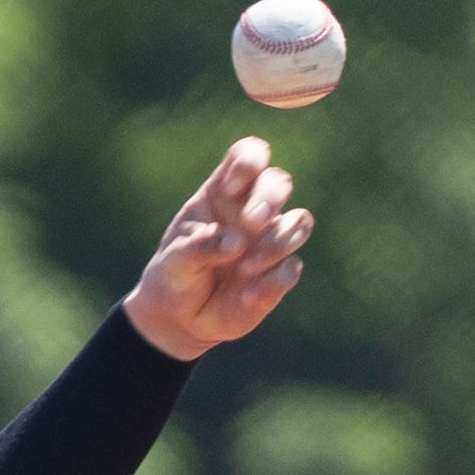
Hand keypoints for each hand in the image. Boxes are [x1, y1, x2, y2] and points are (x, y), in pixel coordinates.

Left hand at [124, 138, 312, 360]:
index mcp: (223, 193)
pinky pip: (292, 268)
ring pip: (300, 221)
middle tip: (252, 222)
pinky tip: (246, 295)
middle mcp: (252, 211)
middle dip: (270, 197)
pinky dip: (274, 281)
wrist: (179, 319)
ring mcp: (270, 242)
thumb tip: (238, 243)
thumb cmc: (176, 274)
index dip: (249, 161)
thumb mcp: (174, 260)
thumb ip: (200, 245)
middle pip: (280, 181)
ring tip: (244, 268)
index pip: (249, 155)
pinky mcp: (279, 275)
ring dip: (276, 242)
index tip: (231, 187)